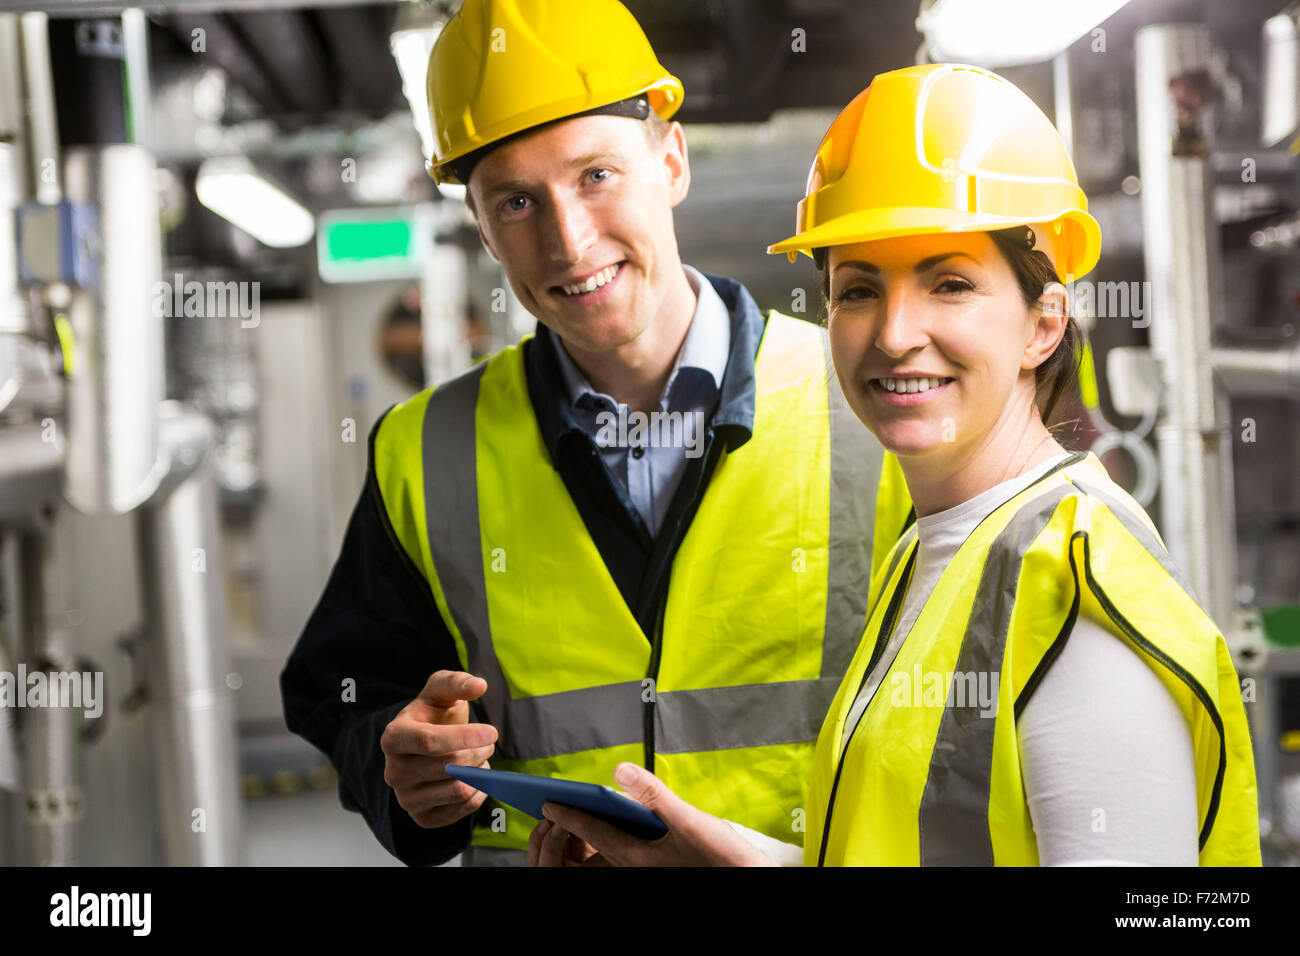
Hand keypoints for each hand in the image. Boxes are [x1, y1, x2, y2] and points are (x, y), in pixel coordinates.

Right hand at [380, 670, 497, 827]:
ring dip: (480, 772)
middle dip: (478, 752)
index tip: (492, 732)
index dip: (465, 737)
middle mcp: (393, 772)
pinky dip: (479, 793)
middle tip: (488, 742)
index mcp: (393, 737)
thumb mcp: (440, 691)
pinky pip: (462, 811)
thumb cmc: (433, 715)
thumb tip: (479, 685)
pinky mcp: (423, 818)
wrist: (424, 747)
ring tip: (480, 758)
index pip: (430, 742)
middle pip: (449, 766)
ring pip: (458, 789)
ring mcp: (406, 799)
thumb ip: (458, 682)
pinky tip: (477, 777)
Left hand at [532, 763, 777, 866]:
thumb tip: (620, 771)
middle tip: (555, 813)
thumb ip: (653, 793)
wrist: (748, 879)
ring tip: (577, 822)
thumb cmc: (721, 858)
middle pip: (588, 854)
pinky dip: (608, 846)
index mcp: (636, 857)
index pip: (591, 832)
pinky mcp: (657, 870)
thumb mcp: (688, 819)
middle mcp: (634, 868)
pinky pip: (620, 861)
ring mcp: (644, 871)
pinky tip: (617, 830)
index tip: (548, 802)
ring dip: (586, 842)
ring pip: (602, 860)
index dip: (568, 815)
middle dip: (568, 834)